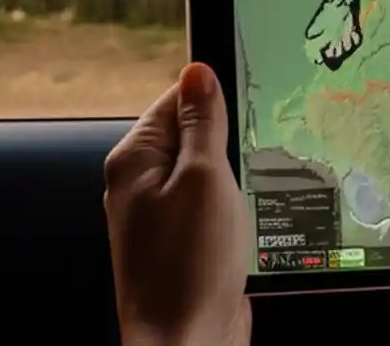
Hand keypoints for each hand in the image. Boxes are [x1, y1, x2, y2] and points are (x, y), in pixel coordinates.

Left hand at [104, 63, 251, 345]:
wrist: (188, 344)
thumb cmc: (188, 268)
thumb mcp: (205, 178)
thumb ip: (202, 124)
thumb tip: (197, 72)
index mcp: (135, 160)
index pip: (176, 100)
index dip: (217, 99)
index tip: (249, 105)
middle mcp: (141, 186)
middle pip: (195, 137)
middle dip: (231, 145)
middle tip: (255, 156)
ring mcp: (163, 218)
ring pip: (211, 176)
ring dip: (238, 181)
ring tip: (252, 197)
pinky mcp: (185, 245)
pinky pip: (215, 210)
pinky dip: (238, 210)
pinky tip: (253, 223)